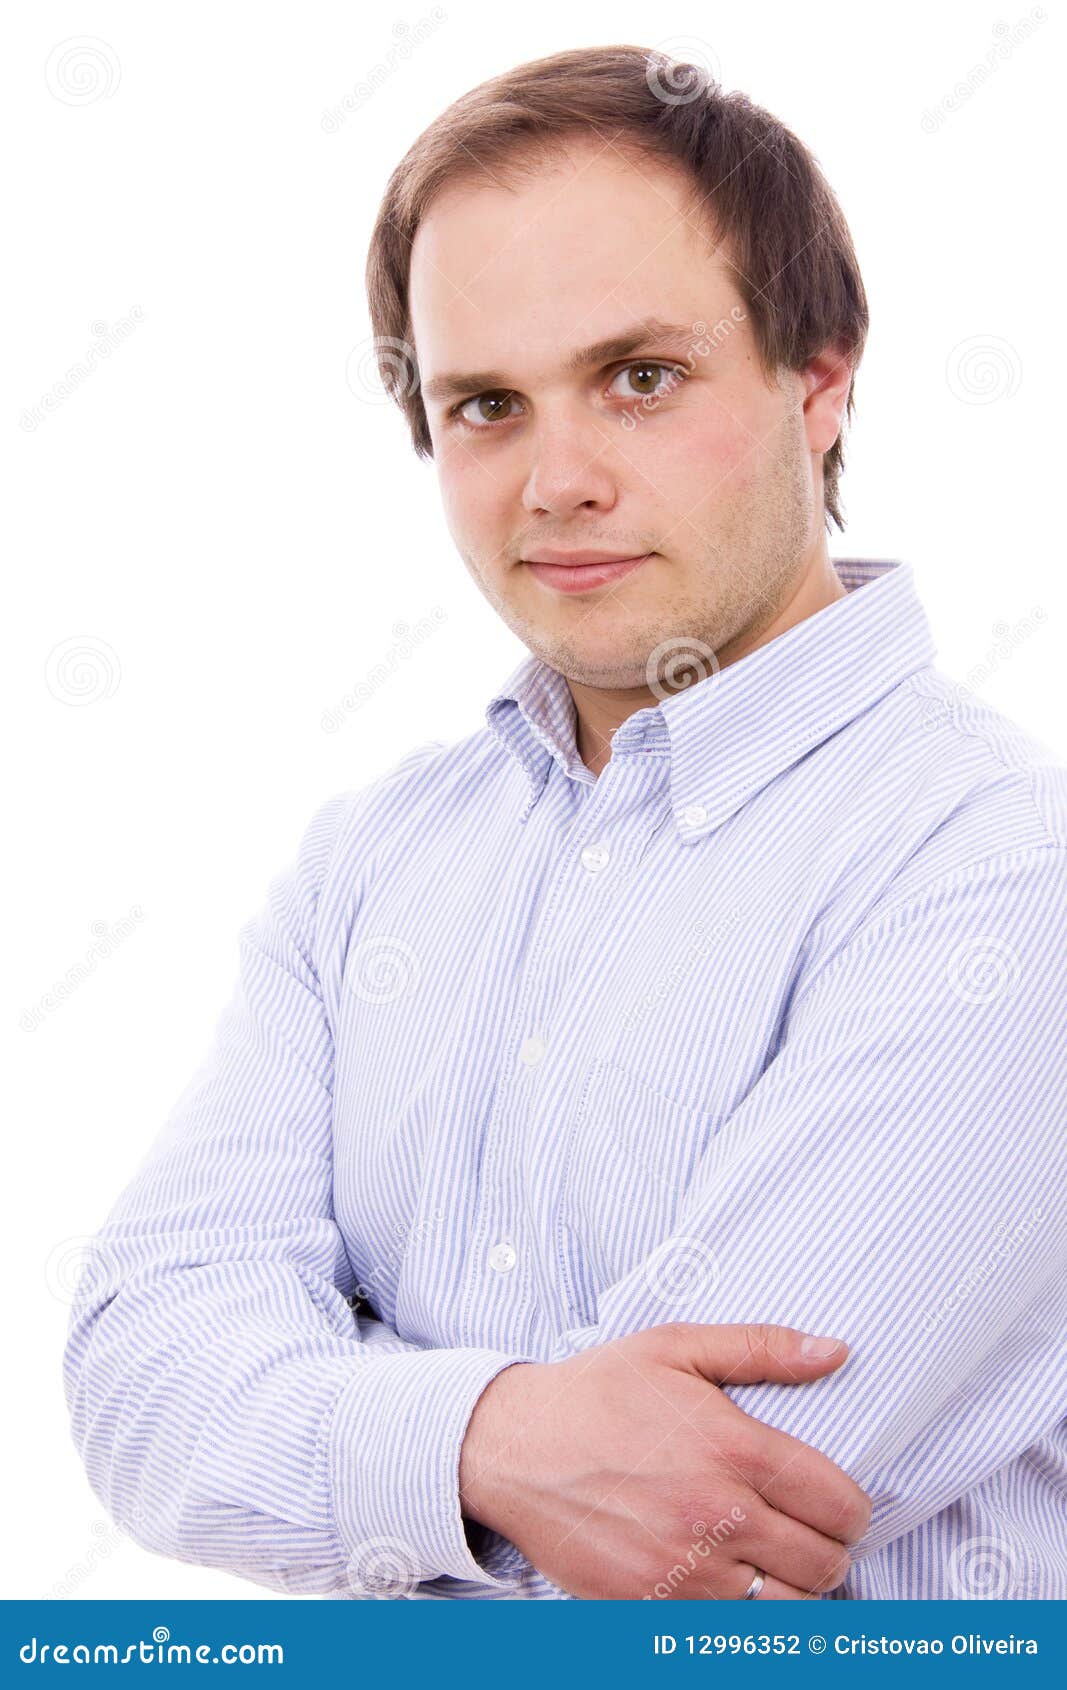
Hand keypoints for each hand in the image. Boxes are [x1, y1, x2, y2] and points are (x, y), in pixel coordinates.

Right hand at [459, 1321, 871, 1598]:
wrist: (513, 1448)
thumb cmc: (596, 1393)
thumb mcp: (676, 1348)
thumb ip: (762, 1348)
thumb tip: (835, 1351)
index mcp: (734, 1451)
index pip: (839, 1504)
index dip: (852, 1508)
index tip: (837, 1503)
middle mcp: (719, 1518)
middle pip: (824, 1565)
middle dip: (828, 1550)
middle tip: (807, 1532)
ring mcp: (686, 1572)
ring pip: (787, 1610)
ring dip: (793, 1590)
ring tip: (774, 1562)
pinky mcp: (653, 1609)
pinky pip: (730, 1633)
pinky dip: (743, 1615)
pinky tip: (731, 1584)